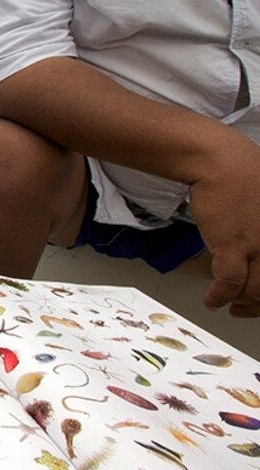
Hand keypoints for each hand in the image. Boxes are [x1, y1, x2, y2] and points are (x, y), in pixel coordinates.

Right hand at [188, 150, 259, 314]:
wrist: (220, 162)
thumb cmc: (245, 174)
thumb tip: (259, 247)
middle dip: (257, 301)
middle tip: (246, 307)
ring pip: (255, 289)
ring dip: (240, 301)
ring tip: (228, 303)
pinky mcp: (234, 246)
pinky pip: (229, 283)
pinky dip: (219, 296)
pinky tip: (213, 300)